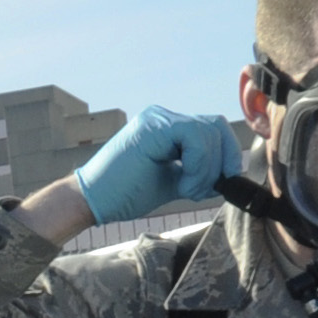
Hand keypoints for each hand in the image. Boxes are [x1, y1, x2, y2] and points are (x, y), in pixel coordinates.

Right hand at [74, 105, 234, 224]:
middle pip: (215, 125)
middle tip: (206, 190)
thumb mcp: (170, 182)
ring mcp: (157, 119)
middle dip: (222, 161)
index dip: (227, 153)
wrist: (90, 201)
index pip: (212, 128)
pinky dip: (198, 164)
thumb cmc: (123, 195)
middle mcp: (163, 116)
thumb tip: (227, 176)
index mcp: (167, 127)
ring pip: (207, 132)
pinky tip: (182, 184)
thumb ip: (196, 173)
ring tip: (187, 190)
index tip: (226, 182)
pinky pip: (194, 137)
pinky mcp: (152, 128)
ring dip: (207, 169)